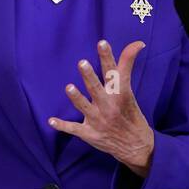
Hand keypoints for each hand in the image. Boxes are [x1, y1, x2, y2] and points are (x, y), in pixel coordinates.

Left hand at [49, 39, 154, 177]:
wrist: (135, 146)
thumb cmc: (130, 114)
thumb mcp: (130, 90)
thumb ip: (126, 66)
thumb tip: (138, 43)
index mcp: (119, 94)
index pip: (113, 72)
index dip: (107, 57)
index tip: (102, 42)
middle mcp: (108, 106)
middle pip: (97, 88)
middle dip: (89, 76)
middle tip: (82, 63)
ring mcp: (97, 120)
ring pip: (85, 107)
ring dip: (77, 98)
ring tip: (69, 87)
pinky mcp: (89, 133)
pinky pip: (73, 129)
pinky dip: (62, 126)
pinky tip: (51, 121)